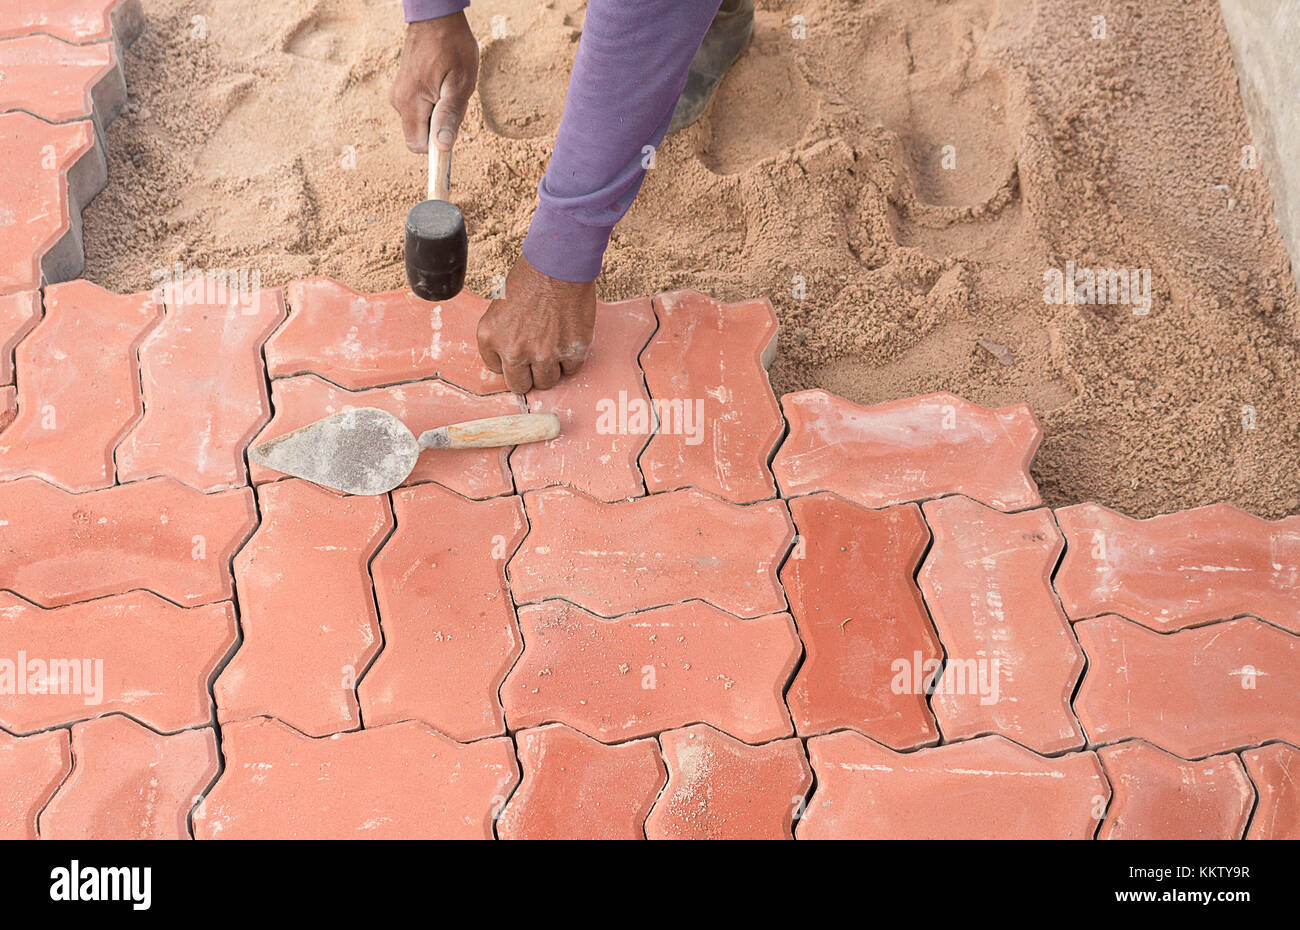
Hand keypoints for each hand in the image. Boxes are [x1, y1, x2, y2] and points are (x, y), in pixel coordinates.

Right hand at [389, 13, 478, 152]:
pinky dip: (432, 105)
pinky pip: (419, 110)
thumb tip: (442, 148)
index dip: (437, 148)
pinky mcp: (402, 89)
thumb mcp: (459, 84)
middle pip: (420, 136)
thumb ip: (449, 117)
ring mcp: (398, 94)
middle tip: (453, 100)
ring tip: (448, 88)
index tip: (452, 132)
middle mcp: (398, 102)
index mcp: (410, 103)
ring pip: (421, 123)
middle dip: (439, 128)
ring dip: (437, 115)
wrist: (436, 17)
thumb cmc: (452, 47)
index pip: (419, 146)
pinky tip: (441, 84)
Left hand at [477, 255, 595, 392]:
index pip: (497, 370)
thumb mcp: (499, 307)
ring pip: (546, 382)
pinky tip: (568, 338)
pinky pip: (571, 370)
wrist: (559, 263)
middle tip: (536, 359)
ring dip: (550, 368)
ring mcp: (543, 354)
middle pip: (519, 384)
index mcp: (489, 337)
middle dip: (528, 374)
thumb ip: (502, 335)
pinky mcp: (571, 352)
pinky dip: (570, 358)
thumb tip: (510, 360)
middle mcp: (513, 351)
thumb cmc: (530, 277)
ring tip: (554, 345)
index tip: (519, 352)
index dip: (510, 361)